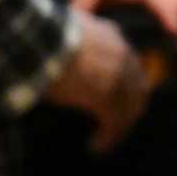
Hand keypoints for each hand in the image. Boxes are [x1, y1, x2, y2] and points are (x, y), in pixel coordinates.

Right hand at [40, 11, 149, 151]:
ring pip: (130, 106)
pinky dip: (110, 136)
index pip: (126, 58)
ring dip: (121, 124)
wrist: (39, 40)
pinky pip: (115, 122)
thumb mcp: (61, 29)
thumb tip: (56, 44)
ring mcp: (119, 77)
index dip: (125, 77)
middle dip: (131, 104)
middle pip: (137, 85)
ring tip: (107, 139)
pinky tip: (98, 146)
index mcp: (110, 35)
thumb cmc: (40, 33)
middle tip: (119, 120)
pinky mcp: (108, 98)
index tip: (115, 90)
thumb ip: (71, 39)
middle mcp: (122, 54)